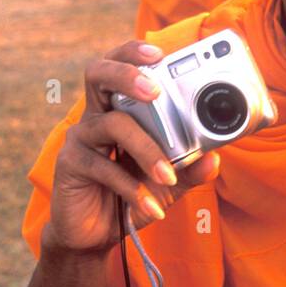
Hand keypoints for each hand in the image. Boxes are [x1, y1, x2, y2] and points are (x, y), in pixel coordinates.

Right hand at [49, 40, 219, 253]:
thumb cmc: (133, 196)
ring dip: (147, 150)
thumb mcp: (169, 182)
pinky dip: (133, 190)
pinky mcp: (70, 164)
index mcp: (120, 108)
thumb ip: (191, 169)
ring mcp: (81, 138)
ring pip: (112, 124)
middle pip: (98, 73)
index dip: (134, 52)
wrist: (98, 234)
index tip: (159, 51)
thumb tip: (215, 159)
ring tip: (169, 176)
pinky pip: (105, 168)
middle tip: (153, 89)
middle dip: (126, 73)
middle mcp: (97, 115)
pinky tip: (153, 209)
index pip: (121, 66)